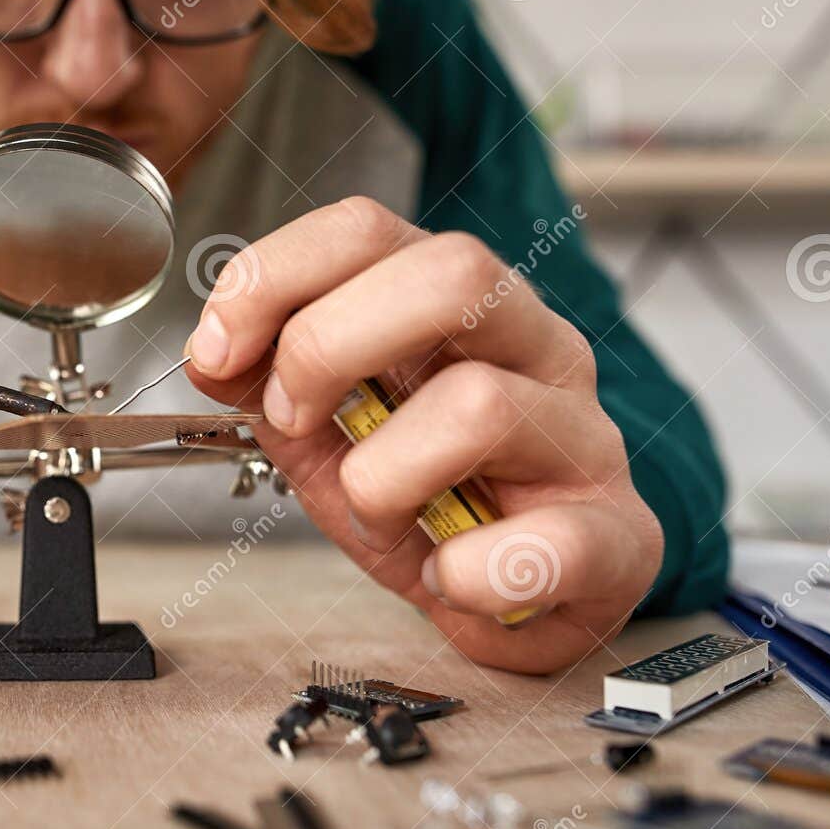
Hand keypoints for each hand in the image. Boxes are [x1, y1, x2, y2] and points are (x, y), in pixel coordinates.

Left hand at [185, 198, 663, 673]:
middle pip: (452, 272)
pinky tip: (448, 576)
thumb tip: (213, 351)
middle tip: (293, 420)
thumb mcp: (324, 429)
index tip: (217, 350)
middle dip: (330, 347)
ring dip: (384, 481)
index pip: (368, 230)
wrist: (509, 598)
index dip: (275, 277)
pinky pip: (550, 542)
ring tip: (377, 517)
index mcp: (456, 304)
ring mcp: (581, 433)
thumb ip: (267, 381)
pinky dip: (470, 573)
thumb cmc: (424, 498)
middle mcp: (531, 344)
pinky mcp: (615, 533)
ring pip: (481, 404)